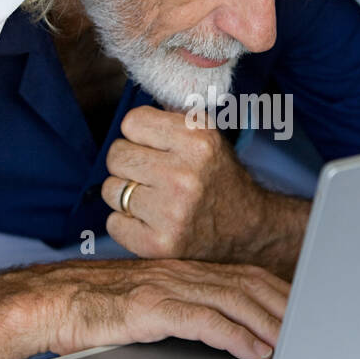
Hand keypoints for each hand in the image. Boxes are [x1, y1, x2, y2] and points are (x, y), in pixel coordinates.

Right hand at [13, 258, 285, 358]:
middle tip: (312, 326)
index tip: (302, 307)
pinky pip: (203, 320)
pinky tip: (255, 350)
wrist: (46, 303)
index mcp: (180, 270)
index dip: (276, 290)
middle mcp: (178, 274)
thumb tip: (217, 331)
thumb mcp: (145, 304)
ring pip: (232, 300)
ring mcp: (165, 289)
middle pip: (246, 284)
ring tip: (293, 342)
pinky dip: (235, 335)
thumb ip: (180, 309)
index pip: (241, 275)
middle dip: (284, 305)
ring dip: (268, 322)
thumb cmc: (91, 308)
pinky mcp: (150, 309)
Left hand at [101, 106, 308, 275]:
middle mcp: (184, 175)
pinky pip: (113, 223)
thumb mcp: (208, 136)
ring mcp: (171, 212)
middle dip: (129, 164)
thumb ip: (171, 118)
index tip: (153, 148)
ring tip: (152, 199)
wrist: (249, 229)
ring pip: (110, 189)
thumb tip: (130, 114)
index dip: (139, 135)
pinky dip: (126, 224)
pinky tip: (150, 221)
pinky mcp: (159, 244)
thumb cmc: (219, 178)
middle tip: (151, 176)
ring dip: (126, 195)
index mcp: (197, 140)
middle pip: (117, 155)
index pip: (132, 122)